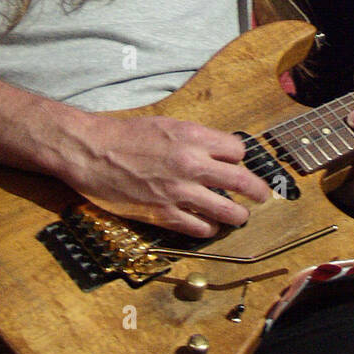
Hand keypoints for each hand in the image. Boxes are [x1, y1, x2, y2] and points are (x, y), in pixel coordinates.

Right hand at [62, 114, 271, 237]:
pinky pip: (200, 227)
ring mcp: (179, 191)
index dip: (239, 159)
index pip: (238, 151)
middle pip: (242, 180)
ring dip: (238, 215)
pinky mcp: (164, 213)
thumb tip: (217, 150)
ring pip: (227, 210)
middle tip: (261, 195)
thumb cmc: (125, 135)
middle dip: (256, 191)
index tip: (236, 164)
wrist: (91, 152)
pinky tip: (208, 225)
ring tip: (239, 217)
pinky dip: (208, 228)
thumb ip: (194, 139)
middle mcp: (191, 163)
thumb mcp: (166, 125)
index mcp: (193, 137)